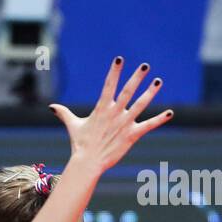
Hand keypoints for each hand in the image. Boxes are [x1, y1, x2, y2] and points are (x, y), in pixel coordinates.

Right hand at [50, 57, 171, 173]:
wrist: (88, 162)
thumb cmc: (80, 144)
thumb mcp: (73, 125)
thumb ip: (64, 113)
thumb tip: (51, 107)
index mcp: (102, 109)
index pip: (109, 85)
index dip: (114, 72)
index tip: (120, 59)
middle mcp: (115, 113)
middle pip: (128, 91)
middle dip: (137, 77)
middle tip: (145, 66)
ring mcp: (124, 123)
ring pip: (140, 104)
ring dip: (150, 92)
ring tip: (159, 81)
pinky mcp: (132, 135)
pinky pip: (148, 125)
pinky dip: (159, 119)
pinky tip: (170, 113)